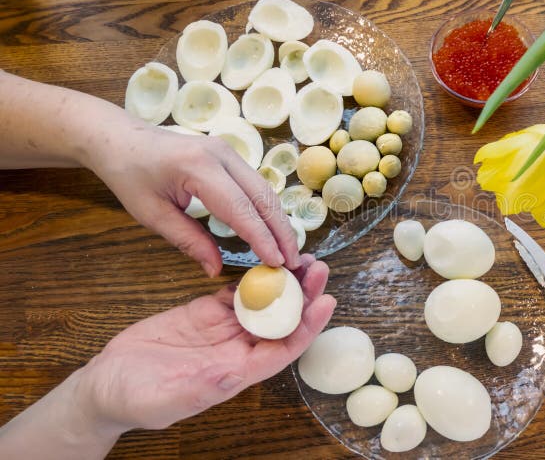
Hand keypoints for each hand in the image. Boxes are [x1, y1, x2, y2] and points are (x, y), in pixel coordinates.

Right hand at [74, 255, 334, 431]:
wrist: (106, 385)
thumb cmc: (135, 400)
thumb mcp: (166, 399)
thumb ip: (201, 388)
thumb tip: (235, 375)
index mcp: (236, 372)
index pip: (282, 349)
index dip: (307, 327)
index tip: (326, 302)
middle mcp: (236, 349)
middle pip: (281, 320)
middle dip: (304, 294)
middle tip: (319, 266)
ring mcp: (222, 329)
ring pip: (264, 303)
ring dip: (284, 281)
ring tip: (302, 256)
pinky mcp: (204, 312)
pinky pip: (236, 292)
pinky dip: (252, 277)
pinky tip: (266, 257)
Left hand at [86, 122, 299, 275]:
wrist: (120, 139)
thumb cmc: (129, 175)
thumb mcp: (151, 214)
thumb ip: (188, 240)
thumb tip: (216, 269)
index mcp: (199, 167)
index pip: (241, 208)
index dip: (262, 238)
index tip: (278, 263)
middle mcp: (221, 154)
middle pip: (263, 196)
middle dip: (281, 231)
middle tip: (294, 261)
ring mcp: (228, 151)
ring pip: (265, 189)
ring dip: (278, 220)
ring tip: (288, 250)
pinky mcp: (229, 155)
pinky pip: (255, 184)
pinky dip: (267, 209)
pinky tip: (273, 229)